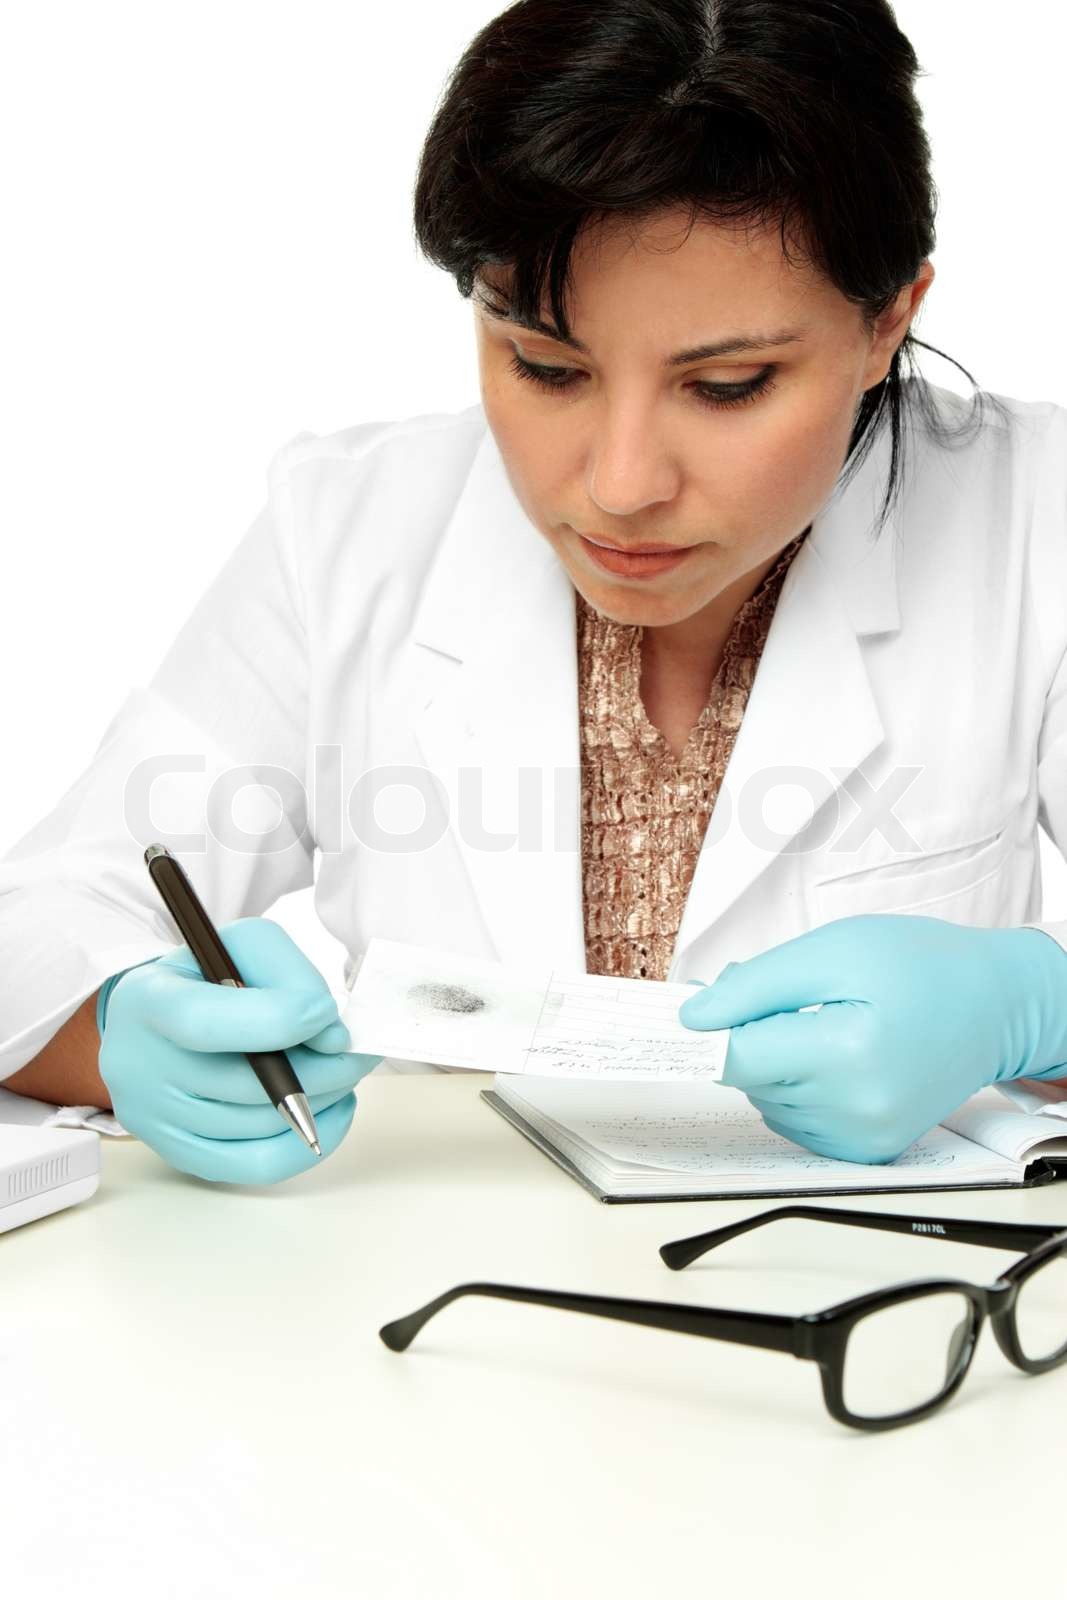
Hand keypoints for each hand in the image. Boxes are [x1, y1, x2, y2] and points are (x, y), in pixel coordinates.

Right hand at [98, 917, 381, 1184]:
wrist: (151, 1023)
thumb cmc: (206, 980)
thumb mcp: (241, 947)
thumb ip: (287, 974)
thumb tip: (329, 1036)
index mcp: (147, 1001)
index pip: (203, 1021)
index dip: (276, 1020)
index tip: (327, 1013)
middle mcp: (140, 1066)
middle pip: (244, 1084)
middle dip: (322, 1067)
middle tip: (360, 1050)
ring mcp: (156, 1119)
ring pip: (259, 1125)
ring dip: (323, 1098)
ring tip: (345, 1071)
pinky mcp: (179, 1153)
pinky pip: (256, 1166)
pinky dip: (309, 1141)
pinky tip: (334, 1108)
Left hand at [678, 914, 1066, 1163]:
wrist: (995, 1004)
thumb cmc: (922, 965)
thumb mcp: (833, 950)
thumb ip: (756, 986)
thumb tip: (691, 1019)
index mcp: (847, 1056)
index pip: (737, 1059)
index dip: (700, 1035)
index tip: (667, 1020)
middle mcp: (855, 1111)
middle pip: (749, 1078)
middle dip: (749, 1034)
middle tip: (786, 993)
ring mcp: (862, 1139)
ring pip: (767, 1100)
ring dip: (775, 1061)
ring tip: (826, 1021)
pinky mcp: (866, 1150)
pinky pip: (795, 1120)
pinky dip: (798, 1088)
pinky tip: (836, 1055)